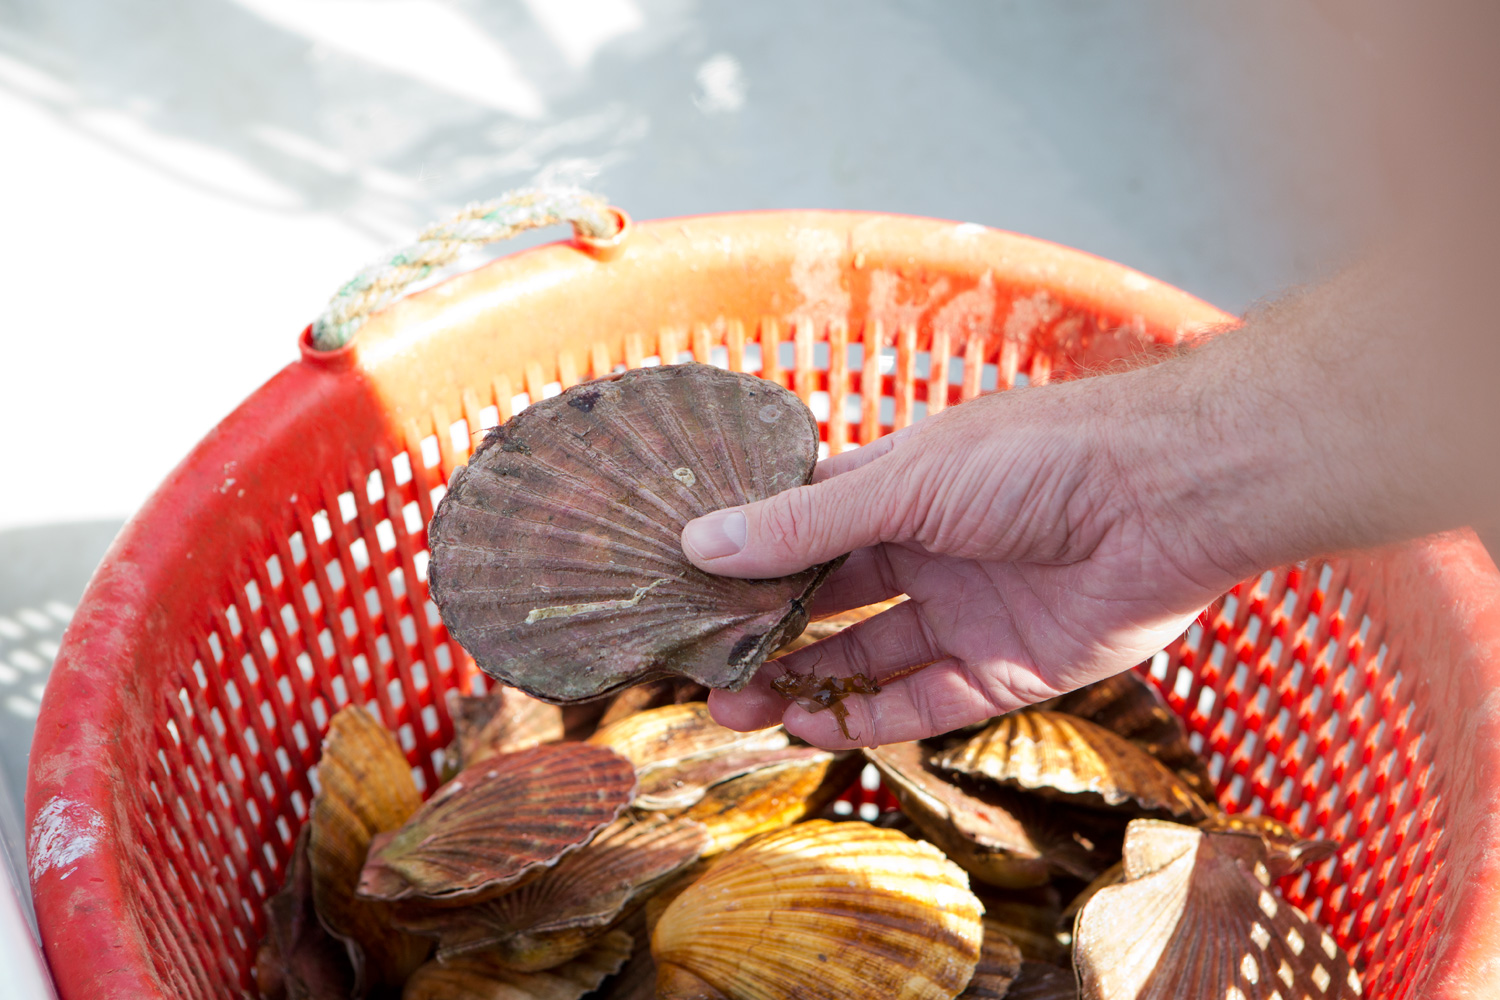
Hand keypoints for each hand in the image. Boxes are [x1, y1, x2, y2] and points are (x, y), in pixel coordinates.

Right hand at [679, 368, 1251, 748]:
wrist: (1166, 496)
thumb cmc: (1036, 458)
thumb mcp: (905, 485)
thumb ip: (807, 526)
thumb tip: (702, 543)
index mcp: (901, 488)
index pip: (806, 527)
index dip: (749, 559)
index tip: (687, 592)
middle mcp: (930, 550)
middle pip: (830, 602)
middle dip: (767, 634)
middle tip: (704, 670)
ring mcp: (968, 611)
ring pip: (869, 657)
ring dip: (805, 682)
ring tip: (737, 708)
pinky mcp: (1011, 667)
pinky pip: (929, 699)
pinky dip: (872, 715)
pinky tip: (814, 725)